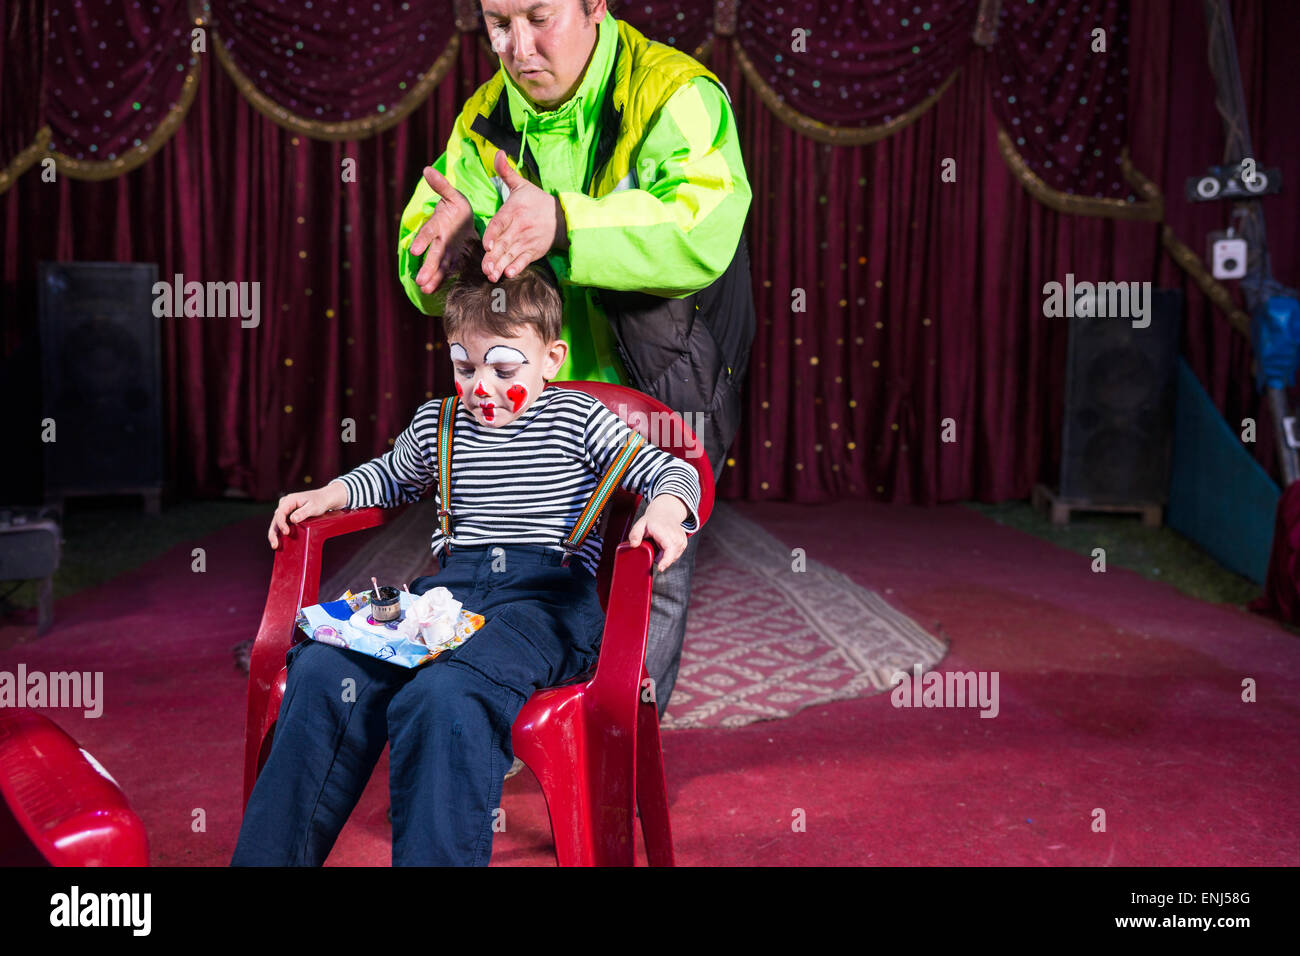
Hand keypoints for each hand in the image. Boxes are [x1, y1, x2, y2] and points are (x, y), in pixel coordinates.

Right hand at [268, 482, 347, 548]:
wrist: (324, 499)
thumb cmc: (319, 502)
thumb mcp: (313, 507)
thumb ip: (303, 512)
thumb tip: (292, 519)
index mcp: (289, 500)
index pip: (281, 512)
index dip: (281, 523)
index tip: (286, 532)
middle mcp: (285, 504)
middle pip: (275, 519)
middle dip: (273, 532)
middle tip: (275, 545)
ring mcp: (286, 509)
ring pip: (276, 522)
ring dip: (274, 534)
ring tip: (275, 546)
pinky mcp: (288, 514)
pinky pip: (281, 523)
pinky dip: (279, 532)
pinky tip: (279, 541)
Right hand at [410, 165, 473, 293]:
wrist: (465, 221)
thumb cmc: (457, 208)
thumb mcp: (453, 195)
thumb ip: (442, 186)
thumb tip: (427, 170)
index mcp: (438, 225)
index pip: (428, 233)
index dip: (422, 241)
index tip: (415, 251)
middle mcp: (439, 240)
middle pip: (432, 254)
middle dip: (427, 267)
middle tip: (420, 280)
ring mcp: (445, 251)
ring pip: (438, 266)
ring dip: (432, 277)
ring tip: (424, 288)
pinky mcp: (453, 260)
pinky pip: (448, 271)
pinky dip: (441, 280)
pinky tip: (432, 291)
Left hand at [481, 149, 564, 281]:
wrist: (562, 217)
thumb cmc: (537, 201)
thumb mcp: (522, 184)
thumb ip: (506, 171)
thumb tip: (497, 153)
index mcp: (514, 210)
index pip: (501, 222)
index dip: (493, 234)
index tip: (486, 244)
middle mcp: (520, 227)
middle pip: (504, 242)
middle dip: (493, 256)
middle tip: (484, 267)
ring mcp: (528, 240)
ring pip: (511, 254)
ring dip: (501, 265)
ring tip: (492, 275)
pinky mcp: (534, 251)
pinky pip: (525, 260)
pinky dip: (518, 267)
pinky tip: (510, 274)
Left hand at [627, 494, 689, 571]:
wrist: (666, 513)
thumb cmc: (652, 520)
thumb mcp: (640, 524)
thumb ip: (635, 534)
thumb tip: (633, 545)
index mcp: (665, 532)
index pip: (669, 549)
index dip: (665, 560)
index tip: (660, 568)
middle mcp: (676, 536)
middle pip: (671, 556)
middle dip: (661, 559)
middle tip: (653, 548)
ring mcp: (682, 540)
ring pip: (673, 557)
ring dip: (665, 556)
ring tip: (658, 544)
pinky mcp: (684, 543)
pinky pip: (676, 554)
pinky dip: (669, 554)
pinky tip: (663, 546)